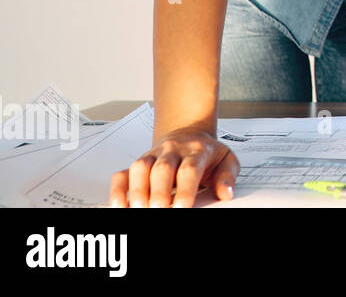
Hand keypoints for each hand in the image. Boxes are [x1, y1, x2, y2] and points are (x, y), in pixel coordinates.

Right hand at [110, 126, 238, 207]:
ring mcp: (153, 156)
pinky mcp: (138, 163)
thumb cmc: (206, 153)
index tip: (181, 207)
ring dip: (138, 191)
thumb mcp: (226, 160)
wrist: (188, 133)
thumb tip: (226, 193)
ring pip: (140, 168)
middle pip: (162, 169)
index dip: (184, 190)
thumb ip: (227, 176)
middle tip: (159, 210)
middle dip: (159, 192)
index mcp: (196, 151)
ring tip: (140, 209)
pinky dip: (118, 190)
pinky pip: (122, 174)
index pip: (189, 170)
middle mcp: (172, 151)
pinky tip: (120, 206)